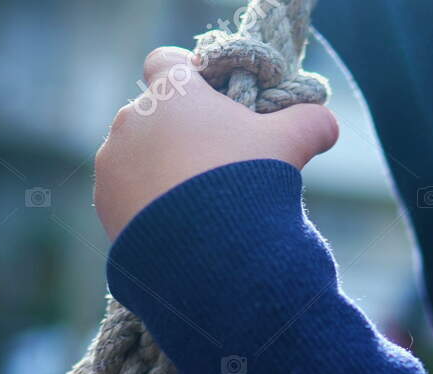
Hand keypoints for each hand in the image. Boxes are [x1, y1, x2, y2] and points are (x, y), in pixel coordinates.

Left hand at [94, 47, 338, 239]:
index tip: (213, 102)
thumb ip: (310, 123)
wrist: (208, 253)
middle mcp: (132, 118)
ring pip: (138, 155)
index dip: (189, 77)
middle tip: (216, 164)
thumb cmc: (246, 182)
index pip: (166, 61)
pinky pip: (126, 194)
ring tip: (197, 203)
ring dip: (160, 169)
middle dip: (180, 133)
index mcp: (171, 92)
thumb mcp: (289, 145)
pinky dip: (147, 204)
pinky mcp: (105, 203)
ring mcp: (114, 161)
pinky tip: (178, 226)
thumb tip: (327, 124)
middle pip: (155, 114)